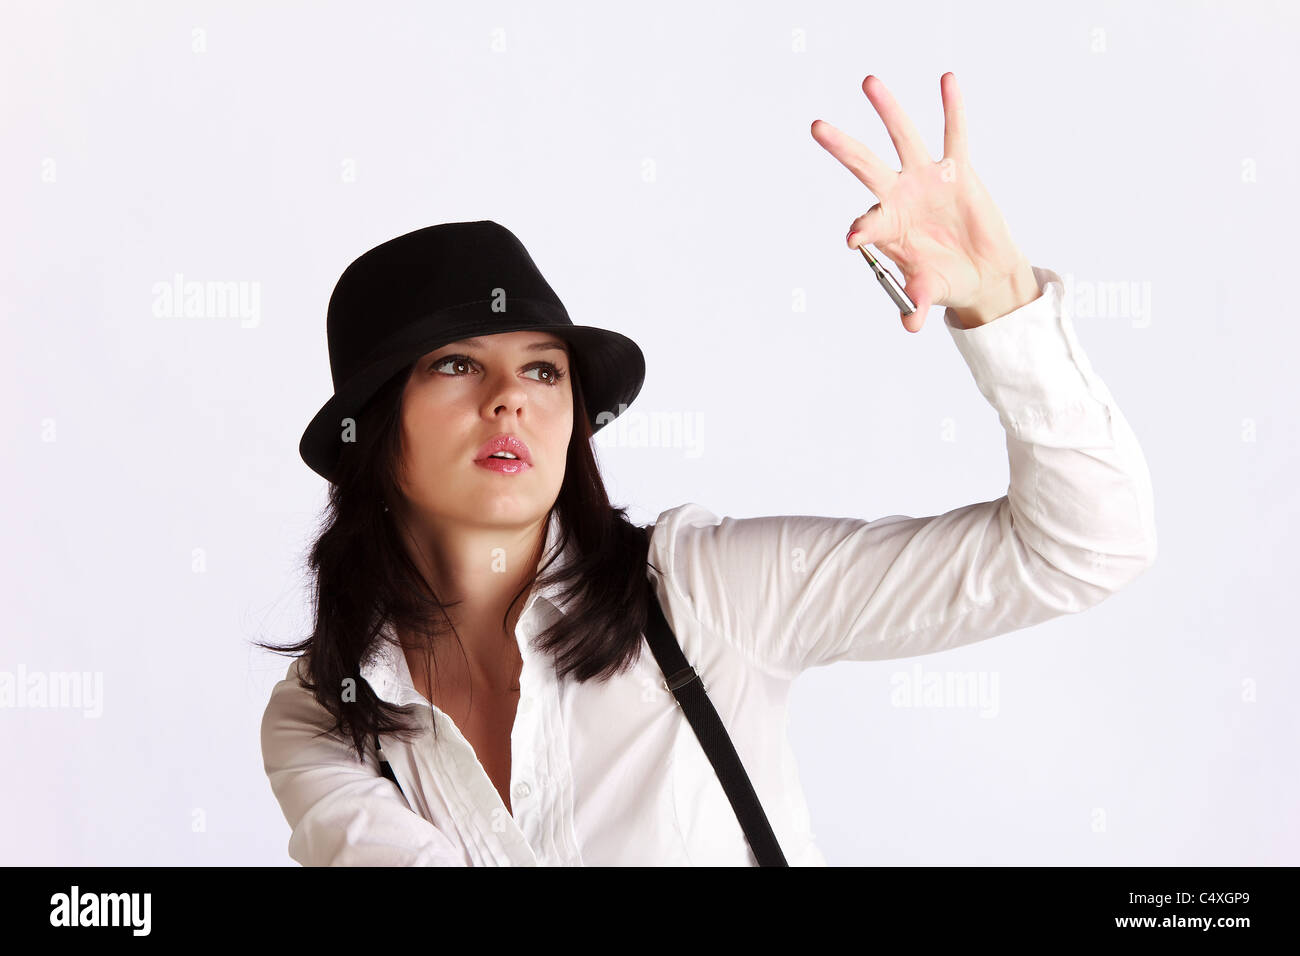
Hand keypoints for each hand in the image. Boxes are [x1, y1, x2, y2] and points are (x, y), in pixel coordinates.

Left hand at [812, 73, 1038, 331]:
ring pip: (902, 138)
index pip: (867, 223)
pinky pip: (954, 134)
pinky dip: (952, 109)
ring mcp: (926, 180)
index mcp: (887, 228)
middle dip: (842, 148)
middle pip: (865, 166)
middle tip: (817, 127)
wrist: (981, 272)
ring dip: (887, 110)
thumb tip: (910, 326)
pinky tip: (947, 80)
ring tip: (869, 82)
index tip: (855, 236)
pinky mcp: (957, 170)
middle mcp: (899, 197)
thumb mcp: (931, 292)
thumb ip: (917, 303)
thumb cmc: (945, 279)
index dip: (861, 228)